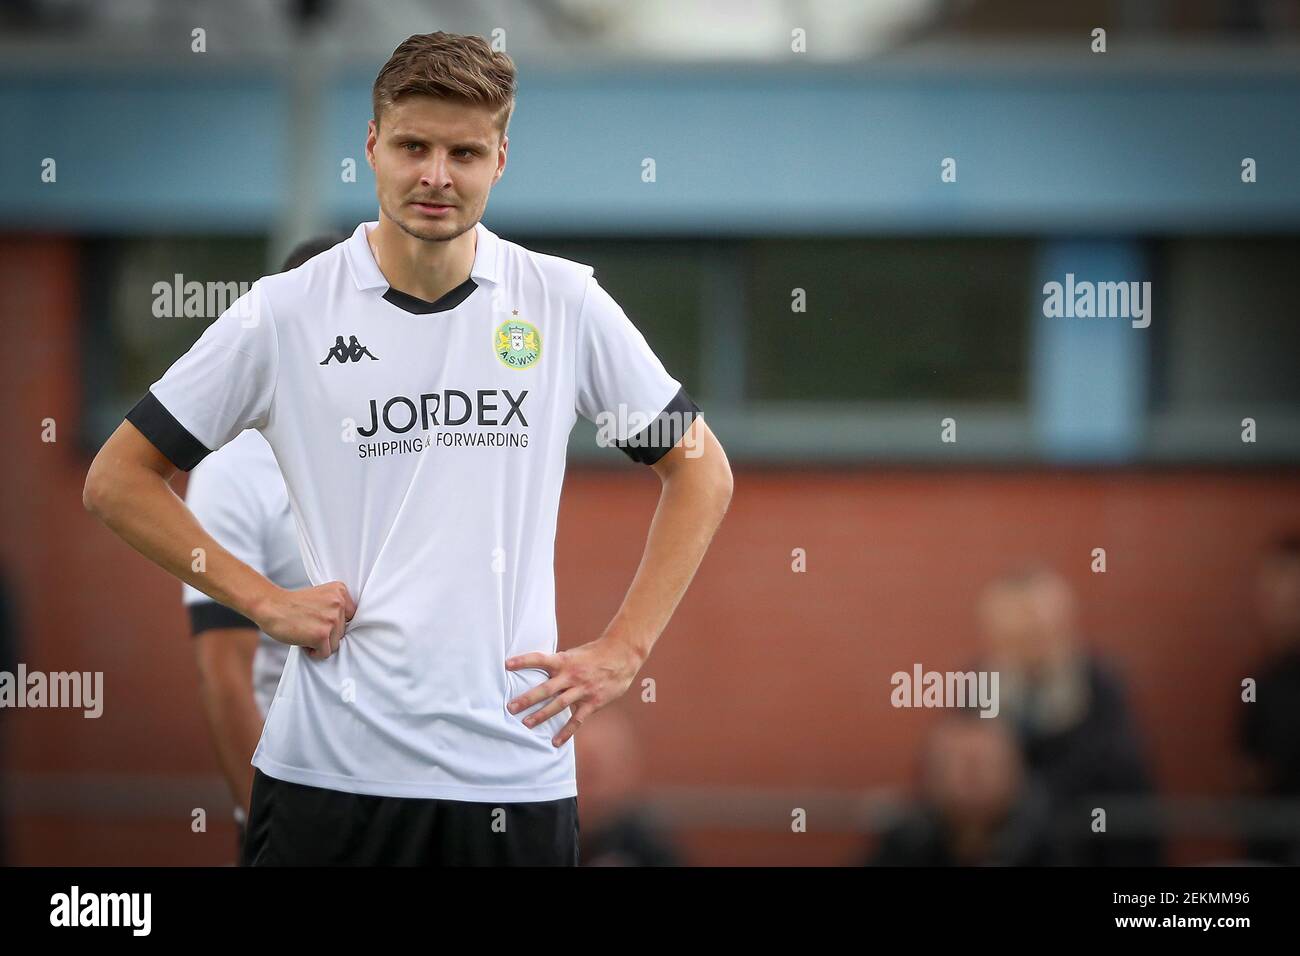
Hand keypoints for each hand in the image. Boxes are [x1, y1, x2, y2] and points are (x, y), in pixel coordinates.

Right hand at [253, 582, 355, 659]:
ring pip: (336, 644)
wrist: (269, 606)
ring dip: (320, 643)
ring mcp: (332, 619)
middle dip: (326, 634)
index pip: (350, 617)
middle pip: (343, 632)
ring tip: (305, 631)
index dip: (334, 623)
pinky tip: (302, 640)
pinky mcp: (322, 634)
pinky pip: (325, 653)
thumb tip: (348, 630)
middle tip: (308, 625)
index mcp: (340, 591)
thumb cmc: (292, 605)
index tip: (320, 621)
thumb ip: (335, 607)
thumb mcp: (321, 597)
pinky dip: (313, 652)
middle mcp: (339, 603)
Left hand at [505, 638, 642, 746]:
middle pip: (546, 688)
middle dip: (527, 698)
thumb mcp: (574, 654)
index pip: (540, 659)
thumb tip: (539, 669)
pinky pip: (577, 719)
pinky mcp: (593, 702)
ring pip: (559, 704)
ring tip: (526, 724)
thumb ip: (559, 664)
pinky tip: (555, 742)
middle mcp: (571, 675)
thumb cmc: (595, 654)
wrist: (622, 655)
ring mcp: (583, 689)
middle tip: (510, 707)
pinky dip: (566, 731)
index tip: (507, 665)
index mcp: (565, 661)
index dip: (523, 661)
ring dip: (542, 715)